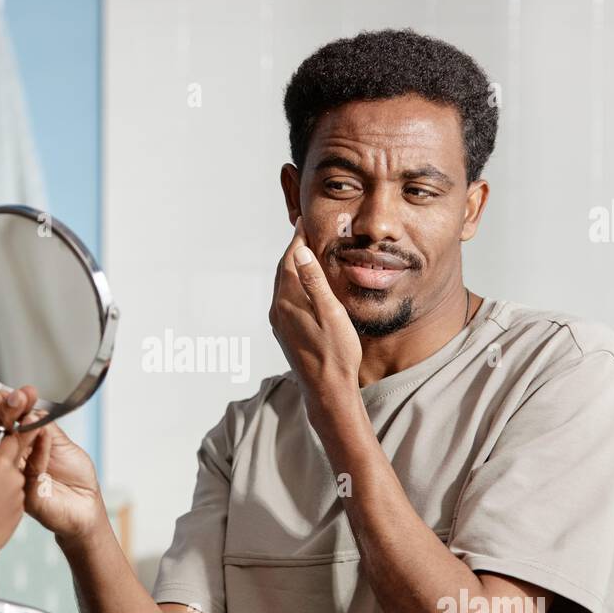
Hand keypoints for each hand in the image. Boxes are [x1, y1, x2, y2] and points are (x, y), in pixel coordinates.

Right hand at [0, 389, 104, 541]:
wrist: (87, 505)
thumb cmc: (73, 475)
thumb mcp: (61, 441)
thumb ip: (44, 425)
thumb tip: (29, 408)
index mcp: (13, 444)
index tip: (14, 393)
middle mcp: (8, 460)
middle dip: (2, 409)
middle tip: (17, 398)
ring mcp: (14, 477)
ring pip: (4, 448)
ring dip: (16, 424)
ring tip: (29, 411)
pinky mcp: (25, 494)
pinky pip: (29, 467)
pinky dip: (39, 447)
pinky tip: (45, 434)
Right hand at [0, 430, 38, 554]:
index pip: (13, 440)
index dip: (18, 431)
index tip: (25, 420)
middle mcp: (14, 476)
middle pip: (14, 458)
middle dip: (7, 456)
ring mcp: (20, 494)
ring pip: (14, 477)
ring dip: (3, 479)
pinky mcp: (21, 511)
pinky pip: (15, 496)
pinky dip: (5, 496)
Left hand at [269, 217, 361, 413]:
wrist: (327, 391)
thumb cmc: (335, 354)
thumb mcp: (331, 314)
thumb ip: (314, 282)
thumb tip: (299, 251)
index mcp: (288, 302)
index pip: (289, 260)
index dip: (297, 239)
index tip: (304, 221)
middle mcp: (278, 310)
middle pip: (283, 271)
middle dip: (293, 250)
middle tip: (305, 231)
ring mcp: (279, 323)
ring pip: (283, 285)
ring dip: (293, 267)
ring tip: (306, 252)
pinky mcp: (284, 333)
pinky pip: (285, 299)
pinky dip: (294, 284)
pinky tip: (304, 286)